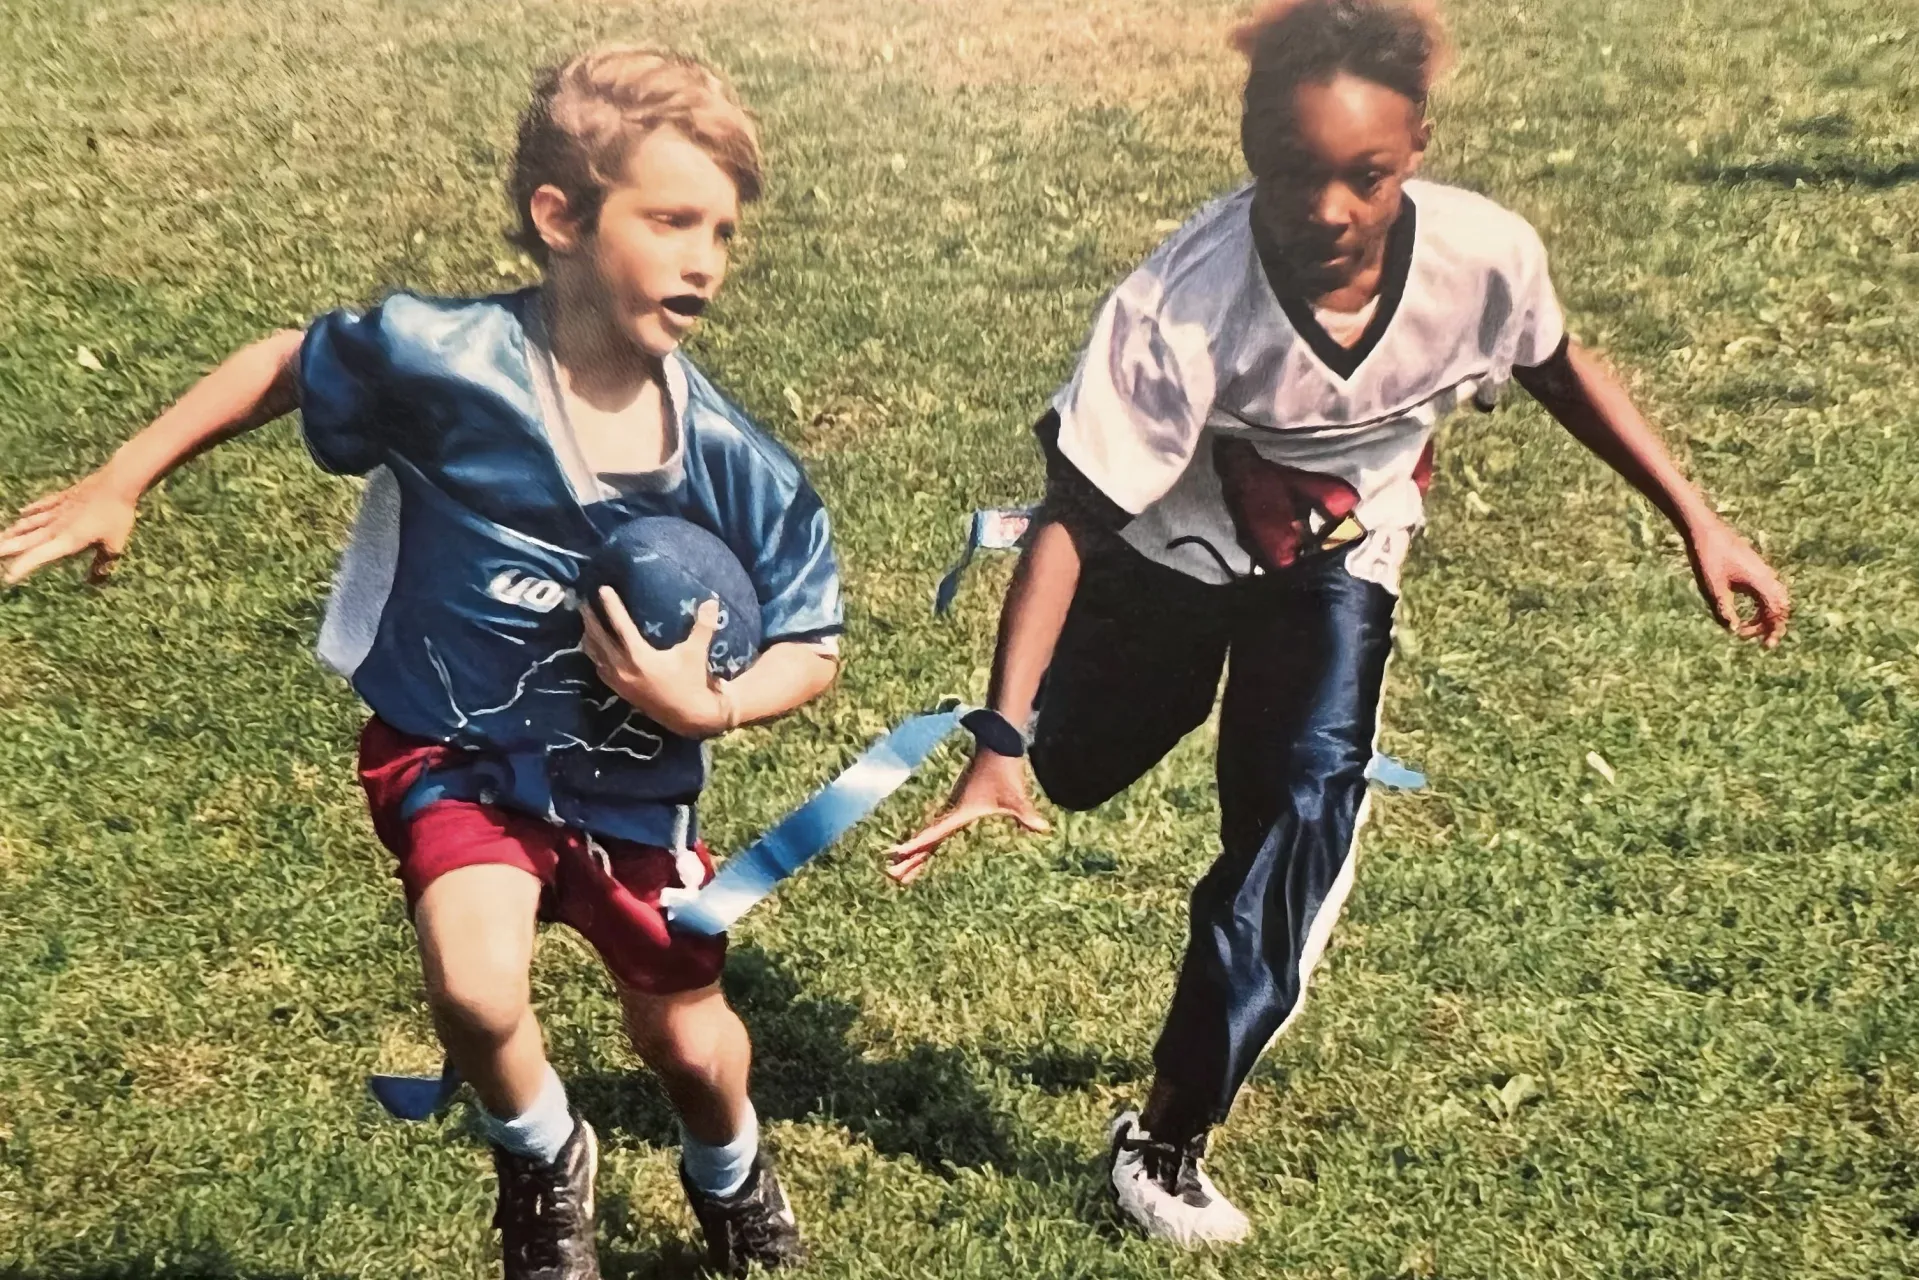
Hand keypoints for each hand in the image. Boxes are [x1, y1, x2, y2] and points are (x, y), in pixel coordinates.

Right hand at [1, 470, 139, 585]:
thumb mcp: (115, 544)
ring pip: (30, 523)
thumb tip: (99, 577)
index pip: (39, 556)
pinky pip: (43, 505)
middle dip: (7, 548)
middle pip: (26, 540)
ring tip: (1, 538)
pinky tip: (22, 512)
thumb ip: (104, 562)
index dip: (23, 567)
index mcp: (66, 540)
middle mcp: (56, 526)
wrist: (117, 482)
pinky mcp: (63, 497)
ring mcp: (58, 510)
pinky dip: (31, 510)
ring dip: (14, 531)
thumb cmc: (117, 515)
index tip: (8, 577)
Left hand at [581, 587, 729, 737]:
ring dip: (589, 638)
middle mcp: (624, 668)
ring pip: (596, 655)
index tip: (602, 589)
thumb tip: (713, 601)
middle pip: (600, 639)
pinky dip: (595, 657)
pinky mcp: (620, 690)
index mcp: (640, 657)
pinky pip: (600, 670)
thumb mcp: (696, 652)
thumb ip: (703, 626)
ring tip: (585, 622)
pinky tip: (593, 650)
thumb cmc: (692, 681)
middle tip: (583, 602)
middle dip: (591, 620)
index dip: (611, 606)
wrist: (689, 716)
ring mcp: (620, 681)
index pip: (621, 625)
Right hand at [884, 747, 1050, 884]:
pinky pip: (936, 830)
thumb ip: (1025, 815)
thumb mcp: (1015, 796)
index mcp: (960, 811)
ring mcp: (953, 808)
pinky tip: (926, 851)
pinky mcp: (958, 805)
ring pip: (929, 836)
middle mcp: (952, 810)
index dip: (916, 845)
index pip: (934, 833)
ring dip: (916, 853)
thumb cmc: (1004, 771)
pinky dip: (926, 843)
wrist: (997, 746)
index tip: (897, 855)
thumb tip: (1042, 828)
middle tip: (892, 876)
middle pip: (927, 840)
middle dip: (910, 858)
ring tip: (902, 872)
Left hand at [1685, 515, 1789, 647]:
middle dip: (1773, 626)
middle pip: (1781, 606)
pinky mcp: (1756, 568)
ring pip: (1775, 598)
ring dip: (1768, 616)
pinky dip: (1764, 605)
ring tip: (1752, 629)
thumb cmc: (1708, 558)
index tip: (1765, 646)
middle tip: (1761, 642)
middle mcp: (1767, 576)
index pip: (1776, 612)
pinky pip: (1768, 591)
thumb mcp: (1713, 587)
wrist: (1705, 531)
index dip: (1773, 631)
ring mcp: (1763, 571)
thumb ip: (1724, 609)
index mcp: (1760, 582)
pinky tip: (1751, 613)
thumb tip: (1734, 630)